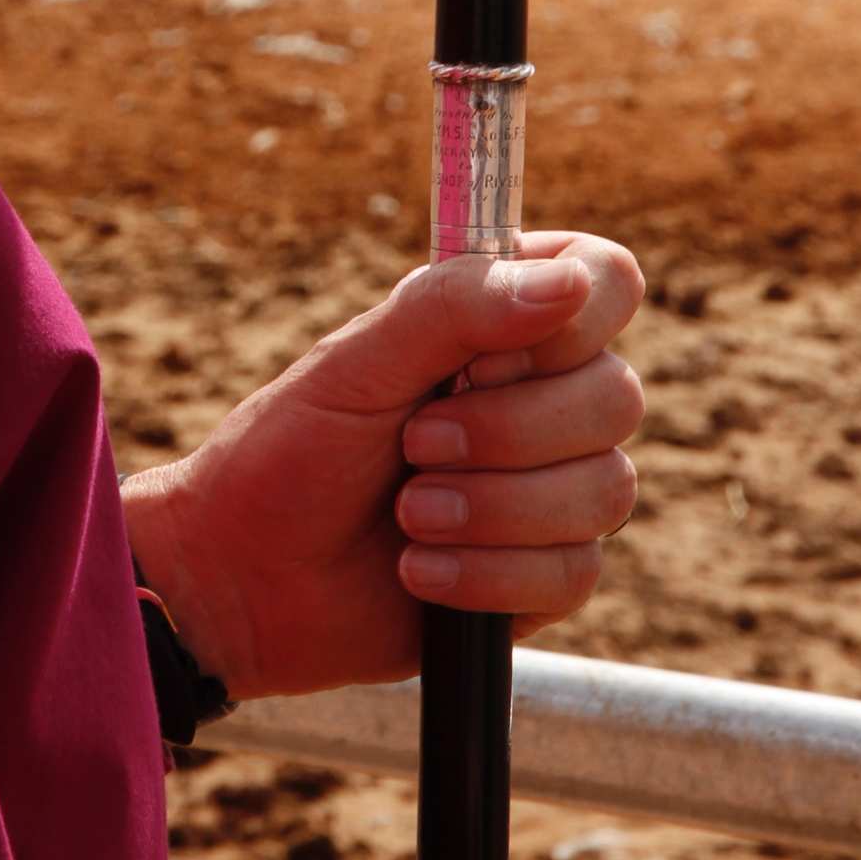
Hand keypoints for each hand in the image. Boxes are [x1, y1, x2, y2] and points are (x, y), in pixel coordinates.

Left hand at [120, 232, 642, 698]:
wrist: (244, 579)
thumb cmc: (288, 452)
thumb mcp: (355, 363)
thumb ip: (453, 308)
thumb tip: (568, 283)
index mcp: (500, 323)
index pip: (606, 280)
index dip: (577, 315)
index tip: (491, 354)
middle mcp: (541, 398)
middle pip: (616, 395)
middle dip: (507, 430)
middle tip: (414, 441)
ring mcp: (551, 489)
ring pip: (604, 489)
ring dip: (490, 508)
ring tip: (407, 512)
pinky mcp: (544, 576)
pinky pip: (574, 572)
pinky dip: (485, 574)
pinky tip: (418, 570)